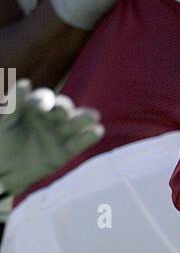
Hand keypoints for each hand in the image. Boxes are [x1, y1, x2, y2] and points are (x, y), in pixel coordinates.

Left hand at [0, 79, 103, 195]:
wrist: (5, 170)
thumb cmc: (2, 141)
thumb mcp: (5, 120)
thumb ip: (14, 102)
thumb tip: (26, 83)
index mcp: (36, 107)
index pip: (44, 99)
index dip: (43, 101)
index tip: (38, 107)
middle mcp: (51, 118)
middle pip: (63, 109)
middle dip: (64, 108)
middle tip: (63, 111)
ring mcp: (60, 134)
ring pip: (76, 123)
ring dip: (84, 118)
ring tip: (93, 116)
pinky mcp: (67, 152)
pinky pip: (80, 143)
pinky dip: (89, 137)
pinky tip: (97, 131)